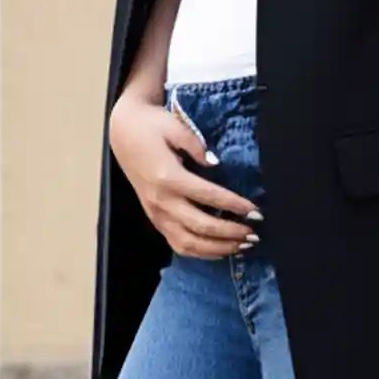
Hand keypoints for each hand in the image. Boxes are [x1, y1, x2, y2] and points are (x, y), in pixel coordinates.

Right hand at [108, 91, 260, 258]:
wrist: (122, 133)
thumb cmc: (151, 127)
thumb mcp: (174, 126)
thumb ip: (196, 145)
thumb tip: (215, 163)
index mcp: (168, 177)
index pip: (208, 196)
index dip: (234, 205)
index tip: (255, 211)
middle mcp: (161, 201)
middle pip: (201, 226)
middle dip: (231, 232)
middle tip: (255, 233)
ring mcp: (156, 214)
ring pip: (189, 243)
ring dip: (219, 248)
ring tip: (243, 245)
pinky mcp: (155, 220)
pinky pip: (178, 245)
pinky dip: (202, 252)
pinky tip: (221, 250)